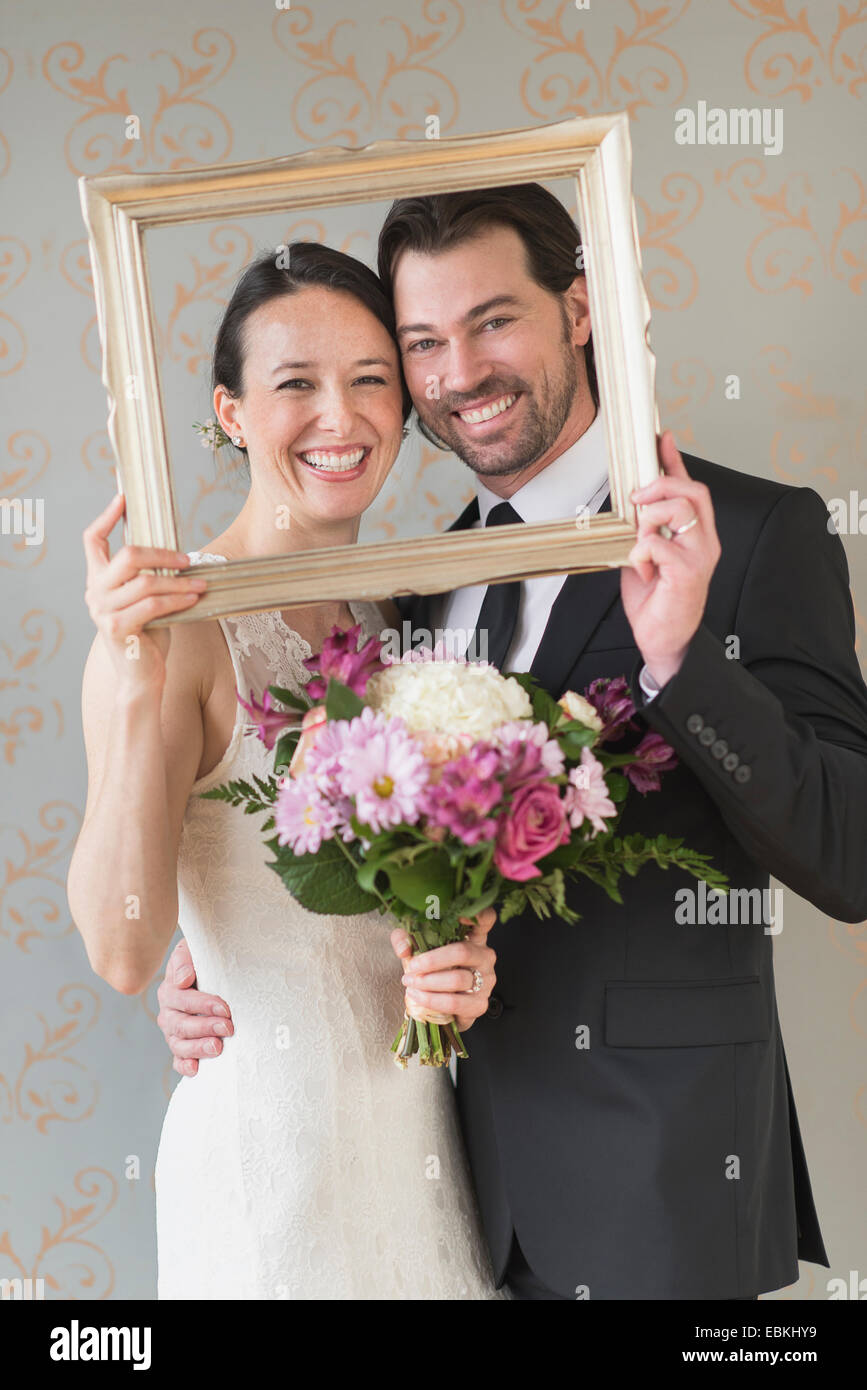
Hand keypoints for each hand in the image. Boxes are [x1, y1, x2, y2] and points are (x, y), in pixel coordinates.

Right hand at [83, 492, 207, 689]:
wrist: (142, 677)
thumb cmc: (148, 635)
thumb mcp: (146, 600)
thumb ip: (149, 577)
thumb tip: (176, 552)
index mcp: (98, 580)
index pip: (92, 540)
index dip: (107, 516)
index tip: (124, 497)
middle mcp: (94, 593)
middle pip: (127, 556)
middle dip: (162, 554)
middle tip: (187, 559)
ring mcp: (103, 611)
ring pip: (146, 583)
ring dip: (179, 581)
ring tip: (201, 582)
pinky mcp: (118, 629)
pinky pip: (152, 606)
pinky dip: (177, 599)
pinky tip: (194, 597)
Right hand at [156, 939, 233, 1076]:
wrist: (208, 972)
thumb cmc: (203, 960)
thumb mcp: (194, 951)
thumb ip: (185, 960)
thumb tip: (183, 979)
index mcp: (170, 989)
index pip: (182, 999)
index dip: (203, 1004)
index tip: (224, 1008)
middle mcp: (168, 1012)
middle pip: (181, 1024)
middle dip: (205, 1027)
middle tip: (228, 1027)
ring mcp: (173, 1032)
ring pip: (179, 1044)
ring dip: (198, 1048)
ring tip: (217, 1048)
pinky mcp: (181, 1047)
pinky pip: (178, 1060)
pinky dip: (185, 1065)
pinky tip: (196, 1069)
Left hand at [389, 909, 496, 1032]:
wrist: (441, 1004)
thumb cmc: (432, 970)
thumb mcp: (418, 948)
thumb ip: (406, 939)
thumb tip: (404, 948)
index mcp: (474, 937)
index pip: (486, 919)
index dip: (478, 915)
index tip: (460, 915)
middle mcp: (484, 956)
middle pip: (462, 952)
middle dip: (431, 961)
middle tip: (412, 967)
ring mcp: (486, 980)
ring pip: (457, 979)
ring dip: (428, 982)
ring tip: (410, 983)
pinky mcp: (480, 1004)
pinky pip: (455, 1002)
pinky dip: (432, 1000)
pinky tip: (419, 996)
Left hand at [620, 431, 721, 687]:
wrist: (665, 641)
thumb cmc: (657, 602)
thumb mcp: (646, 556)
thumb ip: (645, 531)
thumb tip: (631, 507)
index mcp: (697, 535)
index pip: (691, 489)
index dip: (675, 461)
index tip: (661, 438)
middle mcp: (705, 541)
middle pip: (691, 491)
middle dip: (659, 486)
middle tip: (636, 499)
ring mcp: (699, 557)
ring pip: (677, 511)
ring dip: (647, 520)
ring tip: (639, 543)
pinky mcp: (688, 574)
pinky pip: (658, 544)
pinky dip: (641, 552)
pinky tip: (641, 569)